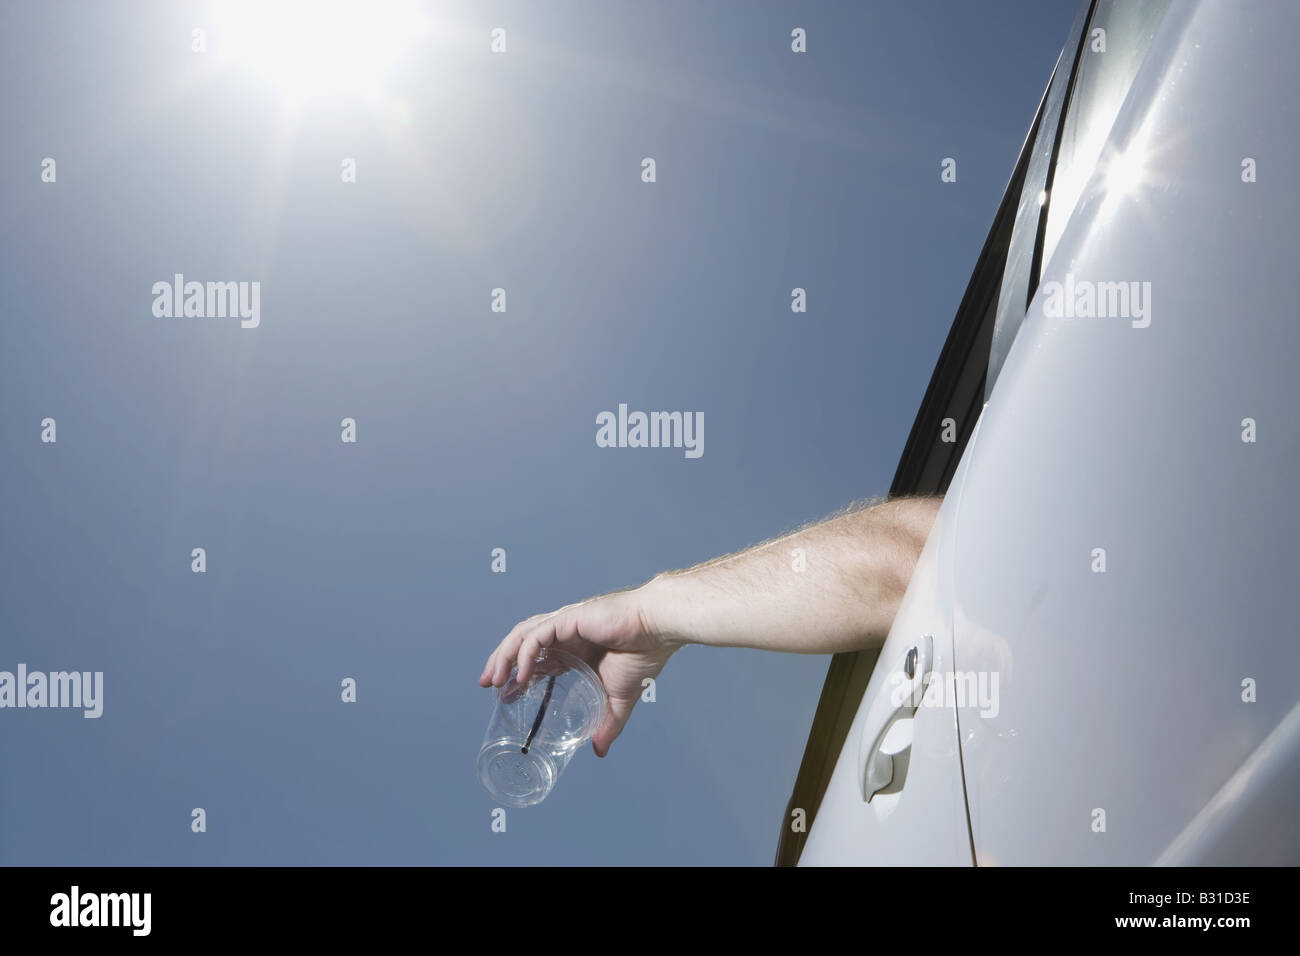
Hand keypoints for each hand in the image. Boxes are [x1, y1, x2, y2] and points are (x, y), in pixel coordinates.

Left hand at [479, 582, 678, 756]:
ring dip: (504, 655)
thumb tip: (599, 752)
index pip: (536, 658)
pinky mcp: (569, 619)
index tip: (505, 693)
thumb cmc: (643, 654)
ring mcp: (565, 624)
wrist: (659, 629)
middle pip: (521, 643)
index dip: (518, 673)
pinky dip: (524, 653)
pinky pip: (537, 635)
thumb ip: (608, 723)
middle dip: (501, 662)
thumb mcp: (620, 697)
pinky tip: (520, 673)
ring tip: (494, 680)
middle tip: (488, 685)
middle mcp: (564, 633)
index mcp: (574, 647)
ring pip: (523, 635)